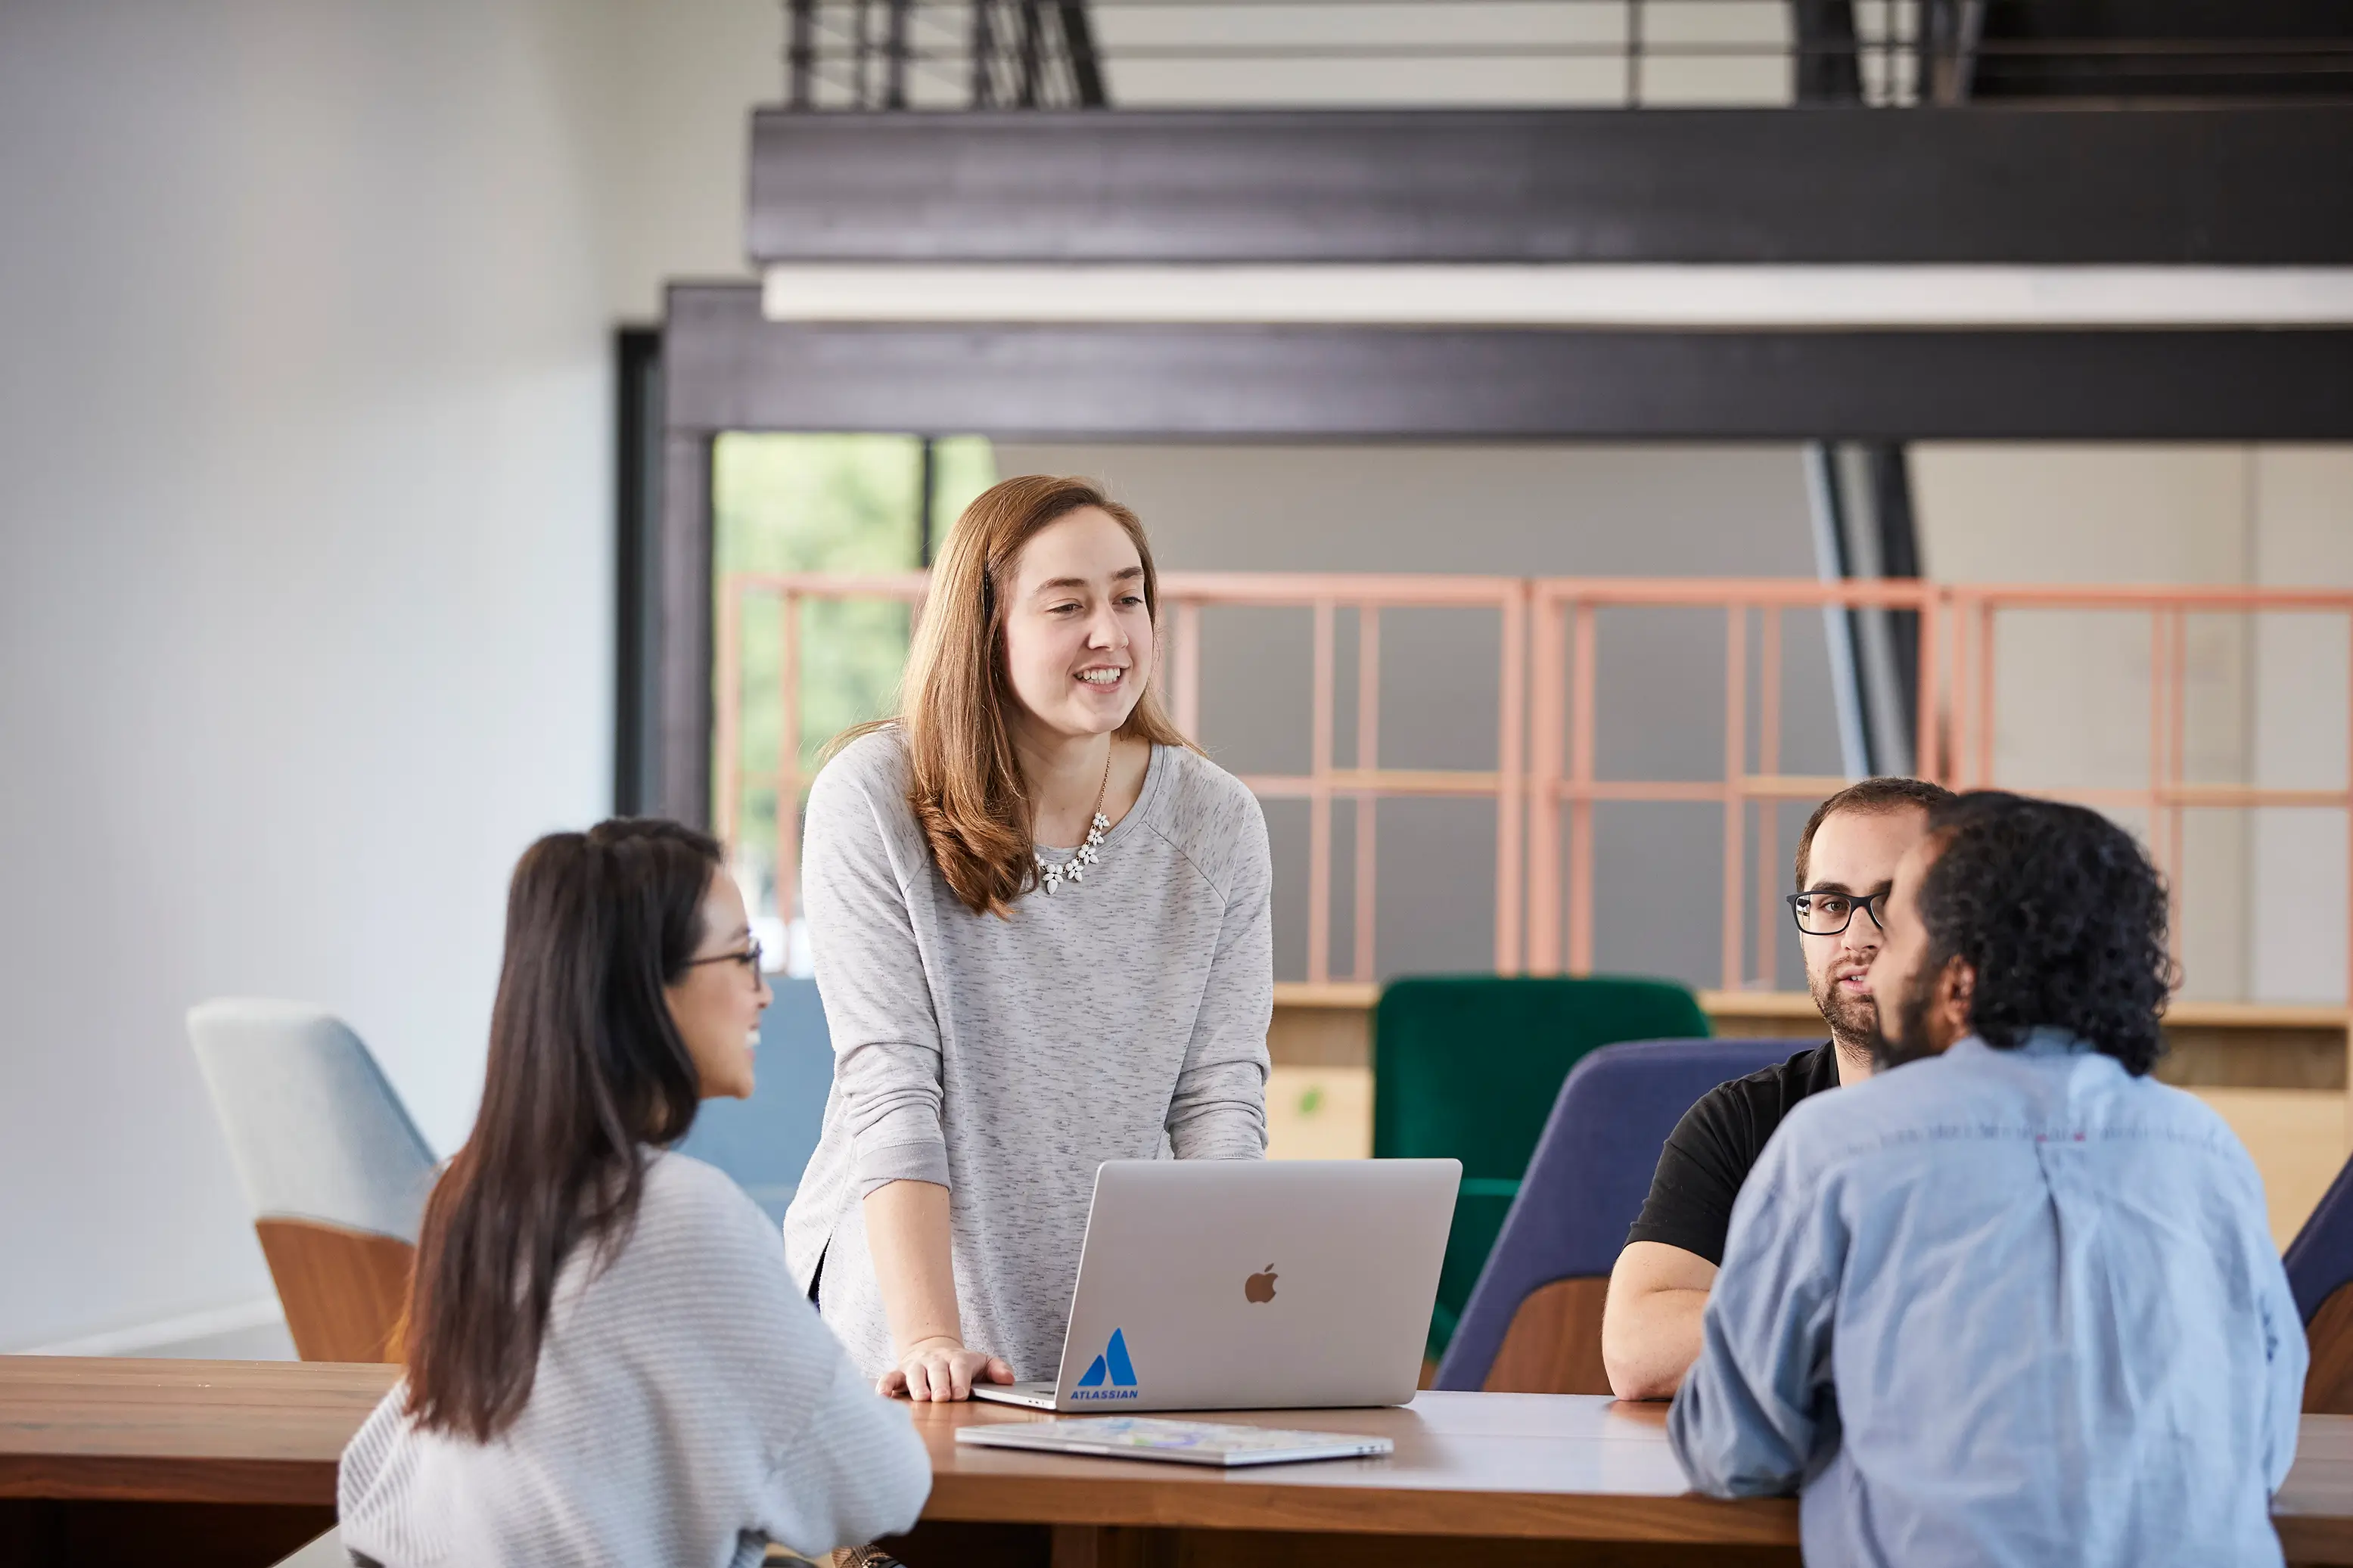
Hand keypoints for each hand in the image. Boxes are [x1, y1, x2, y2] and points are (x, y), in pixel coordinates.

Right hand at [877, 1336, 1014, 1401]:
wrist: (933, 1348)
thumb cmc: (959, 1364)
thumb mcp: (981, 1363)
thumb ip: (997, 1369)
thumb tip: (1009, 1378)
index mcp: (956, 1359)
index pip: (960, 1368)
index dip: (960, 1380)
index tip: (961, 1393)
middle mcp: (935, 1361)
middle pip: (937, 1370)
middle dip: (939, 1383)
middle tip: (942, 1397)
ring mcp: (916, 1366)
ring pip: (915, 1373)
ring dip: (917, 1385)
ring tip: (921, 1398)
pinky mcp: (900, 1372)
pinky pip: (890, 1377)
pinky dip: (885, 1385)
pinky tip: (883, 1395)